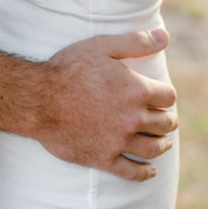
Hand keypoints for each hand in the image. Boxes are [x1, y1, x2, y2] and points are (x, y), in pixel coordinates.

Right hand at [37, 29, 177, 180]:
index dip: (165, 95)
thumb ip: (136, 41)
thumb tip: (164, 36)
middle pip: (164, 123)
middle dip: (167, 120)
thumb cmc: (69, 68)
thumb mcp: (102, 46)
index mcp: (136, 90)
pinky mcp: (104, 159)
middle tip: (166, 120)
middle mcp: (133, 118)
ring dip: (162, 145)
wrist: (39, 99)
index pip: (168, 96)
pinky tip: (149, 171)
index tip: (161, 96)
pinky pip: (132, 172)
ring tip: (163, 142)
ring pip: (153, 148)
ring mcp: (119, 141)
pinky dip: (145, 172)